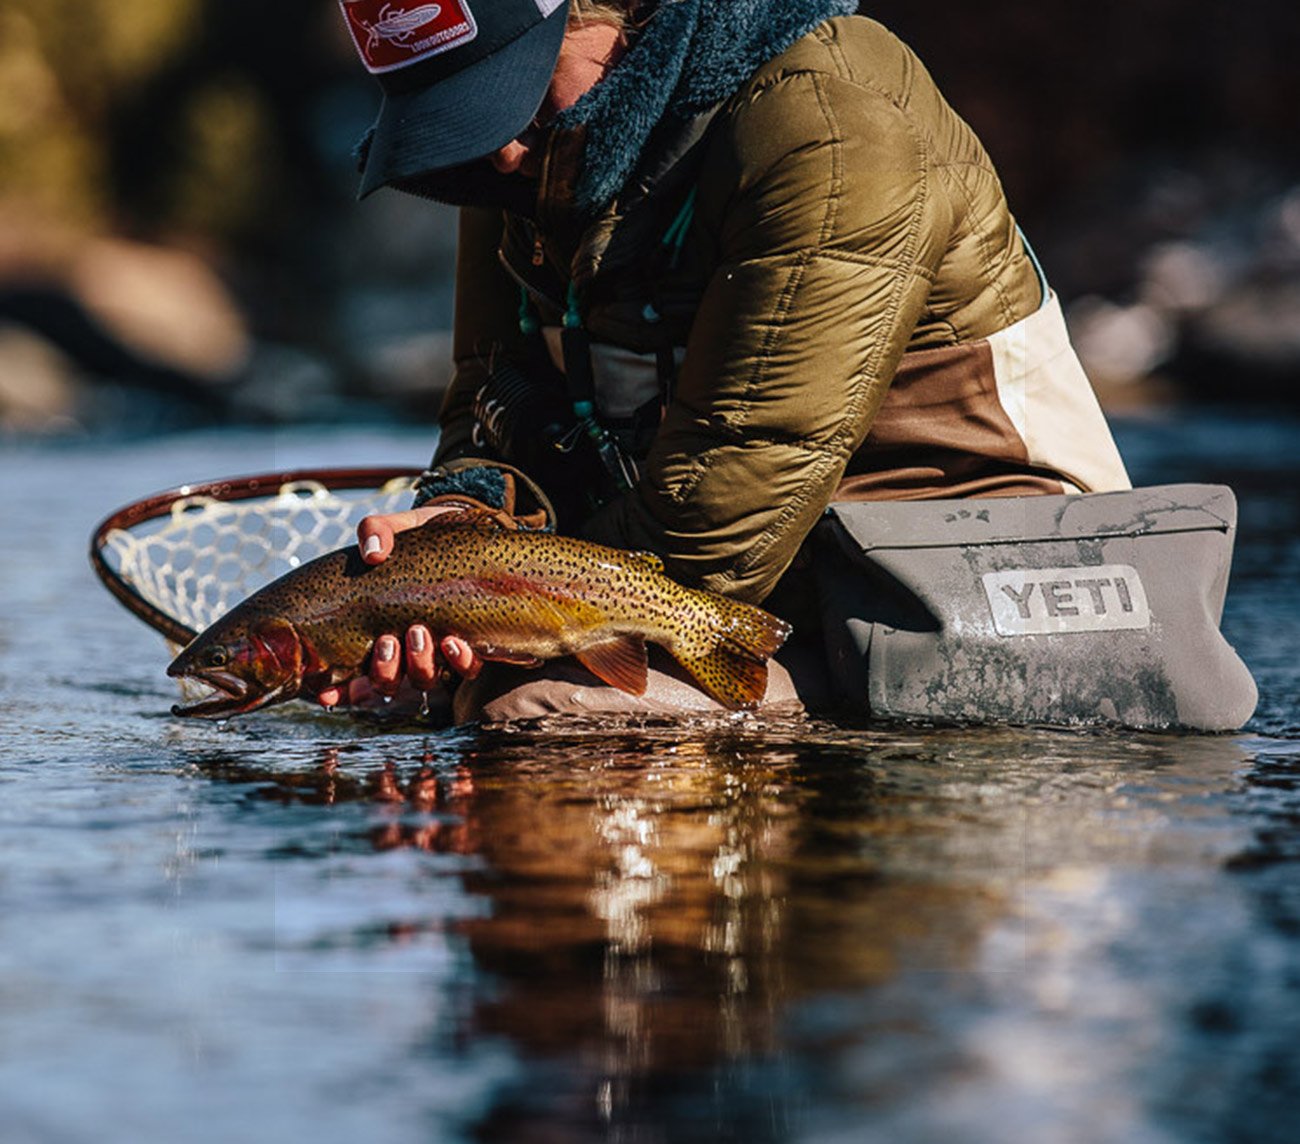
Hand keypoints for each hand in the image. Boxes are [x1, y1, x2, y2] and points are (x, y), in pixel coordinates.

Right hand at [315, 505, 482, 707]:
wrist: (465, 528)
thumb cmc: (419, 538)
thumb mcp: (395, 527)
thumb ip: (376, 530)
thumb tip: (373, 553)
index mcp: (376, 630)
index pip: (349, 675)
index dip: (336, 692)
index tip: (324, 693)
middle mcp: (404, 649)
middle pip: (387, 683)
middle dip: (384, 669)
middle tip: (388, 640)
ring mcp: (437, 649)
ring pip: (424, 679)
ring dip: (419, 664)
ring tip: (418, 632)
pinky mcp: (473, 643)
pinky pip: (467, 669)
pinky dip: (460, 661)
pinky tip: (453, 641)